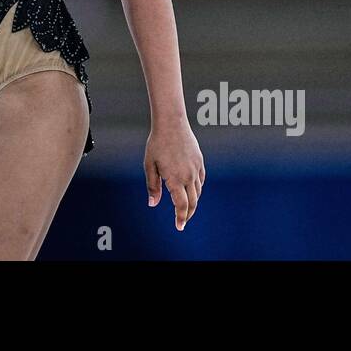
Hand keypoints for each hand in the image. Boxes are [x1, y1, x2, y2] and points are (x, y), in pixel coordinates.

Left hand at [144, 116, 204, 230]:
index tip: (179, 227)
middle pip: (192, 202)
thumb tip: (153, 204)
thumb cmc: (157, 144)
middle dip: (188, 214)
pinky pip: (201, 180)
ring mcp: (196, 169)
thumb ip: (153, 186)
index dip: (181, 218)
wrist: (172, 123)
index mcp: (176, 179)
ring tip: (185, 208)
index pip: (181, 206)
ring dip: (193, 202)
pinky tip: (192, 190)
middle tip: (182, 221)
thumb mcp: (150, 165)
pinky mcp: (200, 162)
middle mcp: (189, 176)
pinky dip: (197, 189)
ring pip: (198, 192)